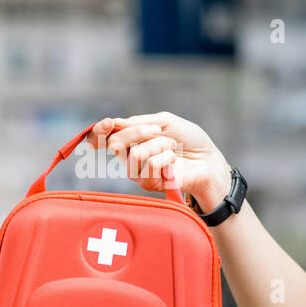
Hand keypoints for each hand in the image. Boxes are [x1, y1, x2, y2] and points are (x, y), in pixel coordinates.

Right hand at [90, 112, 231, 212]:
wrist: (207, 158)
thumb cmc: (188, 139)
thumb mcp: (164, 121)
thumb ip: (139, 122)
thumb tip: (113, 123)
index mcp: (130, 139)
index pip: (103, 138)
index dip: (98, 132)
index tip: (108, 124)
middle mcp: (129, 156)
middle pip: (115, 144)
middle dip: (138, 132)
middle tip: (158, 130)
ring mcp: (137, 172)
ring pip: (134, 155)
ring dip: (158, 145)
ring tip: (172, 148)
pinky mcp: (149, 185)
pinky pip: (150, 166)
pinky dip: (165, 158)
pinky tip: (173, 160)